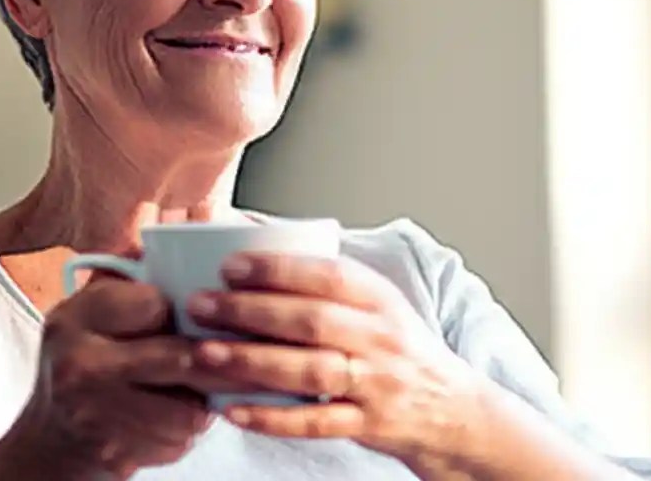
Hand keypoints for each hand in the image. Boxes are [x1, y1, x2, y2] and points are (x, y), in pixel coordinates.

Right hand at [6, 276, 222, 478]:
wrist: (50, 438)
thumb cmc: (84, 359)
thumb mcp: (91, 309)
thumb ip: (131, 276)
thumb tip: (190, 228)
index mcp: (75, 319)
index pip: (154, 304)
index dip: (181, 307)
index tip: (191, 309)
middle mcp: (80, 366)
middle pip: (179, 358)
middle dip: (216, 356)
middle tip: (235, 350)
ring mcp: (97, 415)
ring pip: (188, 407)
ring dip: (206, 399)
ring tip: (205, 386)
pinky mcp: (117, 452)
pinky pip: (178, 439)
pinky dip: (190, 429)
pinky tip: (181, 413)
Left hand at [185, 253, 488, 475]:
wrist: (450, 409)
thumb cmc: (395, 345)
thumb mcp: (374, 301)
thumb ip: (321, 273)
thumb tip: (251, 225)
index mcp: (379, 299)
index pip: (329, 276)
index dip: (279, 269)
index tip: (230, 264)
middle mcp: (380, 338)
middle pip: (312, 321)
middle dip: (250, 312)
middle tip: (200, 304)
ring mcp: (375, 384)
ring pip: (309, 371)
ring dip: (252, 362)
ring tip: (204, 353)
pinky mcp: (368, 425)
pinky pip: (315, 423)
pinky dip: (272, 418)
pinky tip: (232, 410)